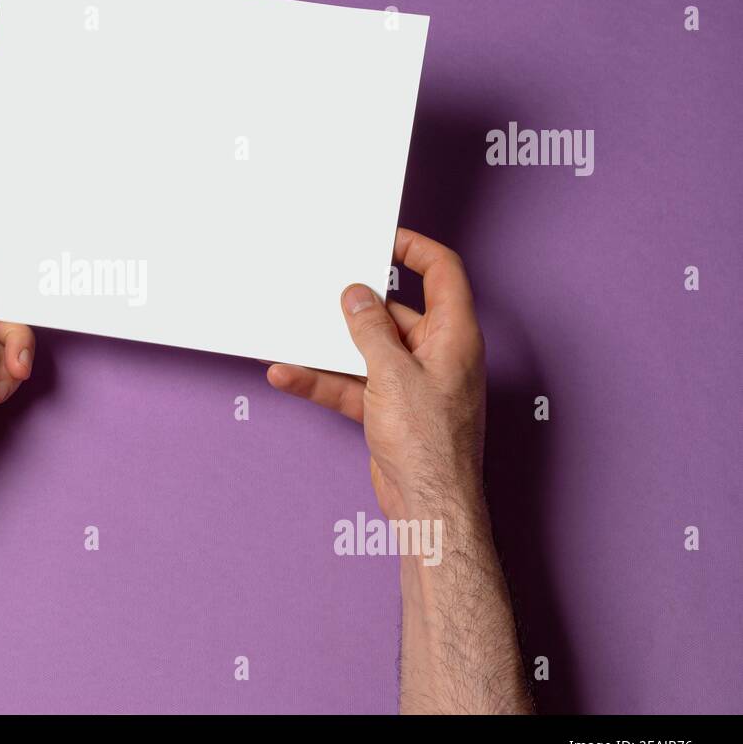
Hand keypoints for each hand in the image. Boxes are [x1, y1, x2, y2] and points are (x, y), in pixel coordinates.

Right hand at [267, 228, 485, 520]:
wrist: (428, 506)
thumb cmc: (430, 444)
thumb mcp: (393, 374)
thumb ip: (370, 331)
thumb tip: (357, 296)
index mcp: (454, 335)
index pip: (443, 272)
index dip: (415, 248)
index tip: (382, 237)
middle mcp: (437, 354)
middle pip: (396, 312)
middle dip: (358, 303)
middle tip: (326, 283)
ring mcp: (413, 383)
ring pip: (368, 350)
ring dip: (331, 345)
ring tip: (295, 330)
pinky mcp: (390, 409)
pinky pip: (353, 384)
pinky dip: (324, 380)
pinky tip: (290, 375)